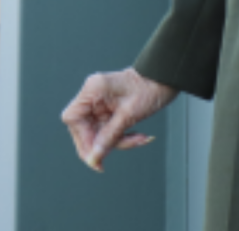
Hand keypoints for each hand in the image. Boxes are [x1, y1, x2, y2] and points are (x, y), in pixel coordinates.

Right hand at [61, 68, 177, 171]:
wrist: (165, 78)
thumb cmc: (150, 88)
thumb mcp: (129, 115)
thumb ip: (109, 136)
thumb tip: (94, 157)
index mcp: (93, 89)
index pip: (73, 118)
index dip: (81, 139)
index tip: (94, 155)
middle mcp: (93, 95)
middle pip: (83, 129)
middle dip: (100, 145)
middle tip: (108, 160)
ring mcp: (100, 103)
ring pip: (98, 133)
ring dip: (117, 142)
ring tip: (139, 139)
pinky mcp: (109, 110)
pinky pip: (109, 131)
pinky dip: (122, 137)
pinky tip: (139, 136)